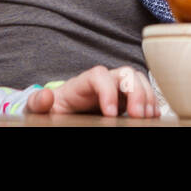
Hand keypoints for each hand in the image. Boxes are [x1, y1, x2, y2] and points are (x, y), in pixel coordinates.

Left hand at [23, 66, 160, 118]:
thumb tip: (46, 96)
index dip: (108, 91)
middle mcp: (104, 81)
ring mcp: (117, 89)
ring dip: (146, 96)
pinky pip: (144, 93)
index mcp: (83, 83)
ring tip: (147, 116)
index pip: (99, 76)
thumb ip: (38, 102)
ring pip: (138, 80)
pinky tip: (151, 116)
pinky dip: (151, 102)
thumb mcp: (40, 108)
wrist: (63, 112)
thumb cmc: (53, 110)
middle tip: (137, 115)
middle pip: (125, 73)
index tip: (110, 113)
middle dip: (135, 92)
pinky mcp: (126, 100)